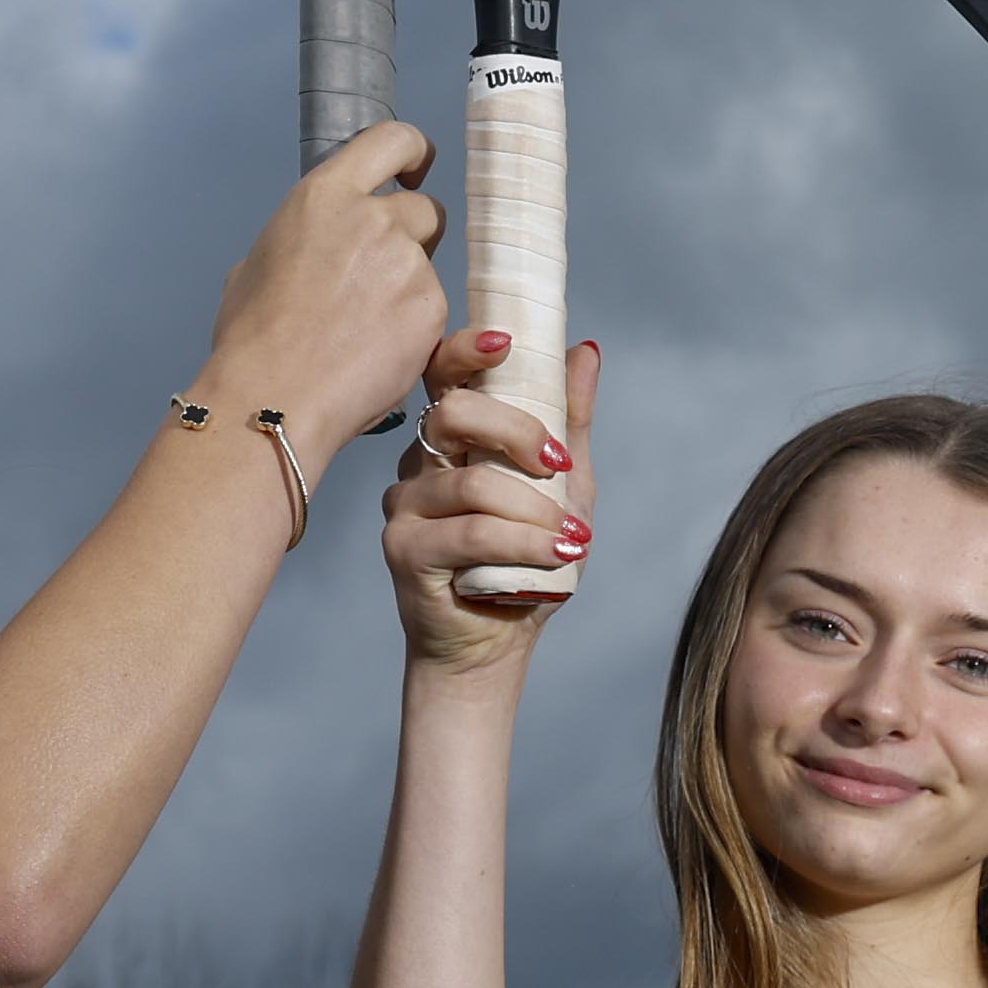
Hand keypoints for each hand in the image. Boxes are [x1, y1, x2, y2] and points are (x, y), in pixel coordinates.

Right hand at [195, 121, 449, 447]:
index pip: (392, 140)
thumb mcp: (256, 264)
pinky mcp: (430, 308)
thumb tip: (314, 247)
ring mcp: (407, 263)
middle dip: (412, 236)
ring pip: (428, 264)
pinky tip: (375, 351)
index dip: (413, 151)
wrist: (273, 396)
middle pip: (423, 209)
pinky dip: (415, 326)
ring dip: (407, 287)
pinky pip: (434, 308)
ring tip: (364, 328)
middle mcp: (373, 218)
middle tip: (380, 277)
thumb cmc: (253, 339)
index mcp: (324, 196)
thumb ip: (301, 239)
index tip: (417, 167)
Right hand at [385, 330, 599, 671]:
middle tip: (560, 465)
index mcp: (450, 438)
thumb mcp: (564, 487)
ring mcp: (404, 505)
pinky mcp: (403, 549)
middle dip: (518, 432)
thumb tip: (584, 350)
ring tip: (572, 539)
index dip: (466, 349)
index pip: (442, 374)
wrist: (495, 644)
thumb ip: (569, 421)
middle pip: (453, 415)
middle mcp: (418, 464)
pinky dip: (524, 543)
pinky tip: (557, 555)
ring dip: (535, 510)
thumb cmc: (523, 562)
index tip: (507, 343)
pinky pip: (471, 533)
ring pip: (472, 483)